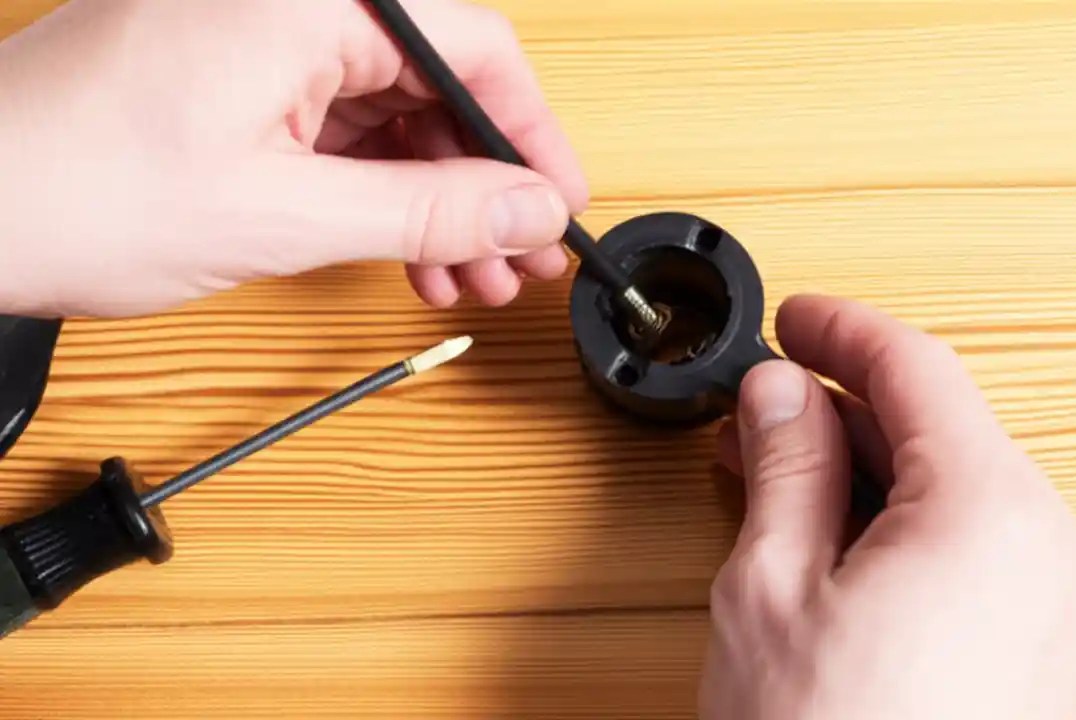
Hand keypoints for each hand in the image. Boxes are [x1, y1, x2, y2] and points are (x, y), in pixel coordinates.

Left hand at [0, 0, 585, 316]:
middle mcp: (290, 2)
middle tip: (514, 261)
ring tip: (463, 277)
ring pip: (391, 115)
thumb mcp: (285, 215)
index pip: (474, 48)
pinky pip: (339, 129)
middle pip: (437, 84)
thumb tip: (527, 207)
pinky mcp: (237, 79)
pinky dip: (376, 194)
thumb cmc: (72, 189)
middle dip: (481, 184)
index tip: (557, 205)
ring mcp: (260, 39)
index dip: (531, 136)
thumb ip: (428, 210)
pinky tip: (403, 255)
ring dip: (433, 201)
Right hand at [702, 295, 1075, 719]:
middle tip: (763, 418)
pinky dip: (921, 537)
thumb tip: (780, 397)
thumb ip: (784, 467)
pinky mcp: (1069, 662)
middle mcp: (1063, 556)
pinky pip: (993, 558)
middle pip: (948, 435)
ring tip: (789, 491)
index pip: (918, 369)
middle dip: (847, 418)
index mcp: (995, 517)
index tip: (796, 321)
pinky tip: (851, 548)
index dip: (842, 331)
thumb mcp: (772, 591)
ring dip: (880, 481)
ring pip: (968, 498)